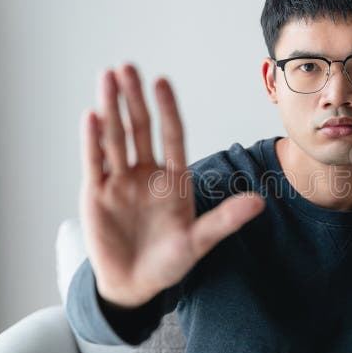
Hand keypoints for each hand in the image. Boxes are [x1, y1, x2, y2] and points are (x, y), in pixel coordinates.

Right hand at [79, 64, 264, 307]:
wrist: (135, 285)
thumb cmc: (169, 262)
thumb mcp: (199, 241)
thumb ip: (225, 219)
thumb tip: (260, 202)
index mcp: (173, 179)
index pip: (171, 135)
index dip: (167, 109)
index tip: (161, 82)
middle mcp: (145, 174)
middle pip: (139, 128)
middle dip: (134, 98)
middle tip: (127, 67)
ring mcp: (120, 181)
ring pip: (115, 138)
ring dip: (110, 108)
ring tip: (106, 77)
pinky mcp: (97, 194)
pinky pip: (95, 162)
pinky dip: (92, 140)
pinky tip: (92, 116)